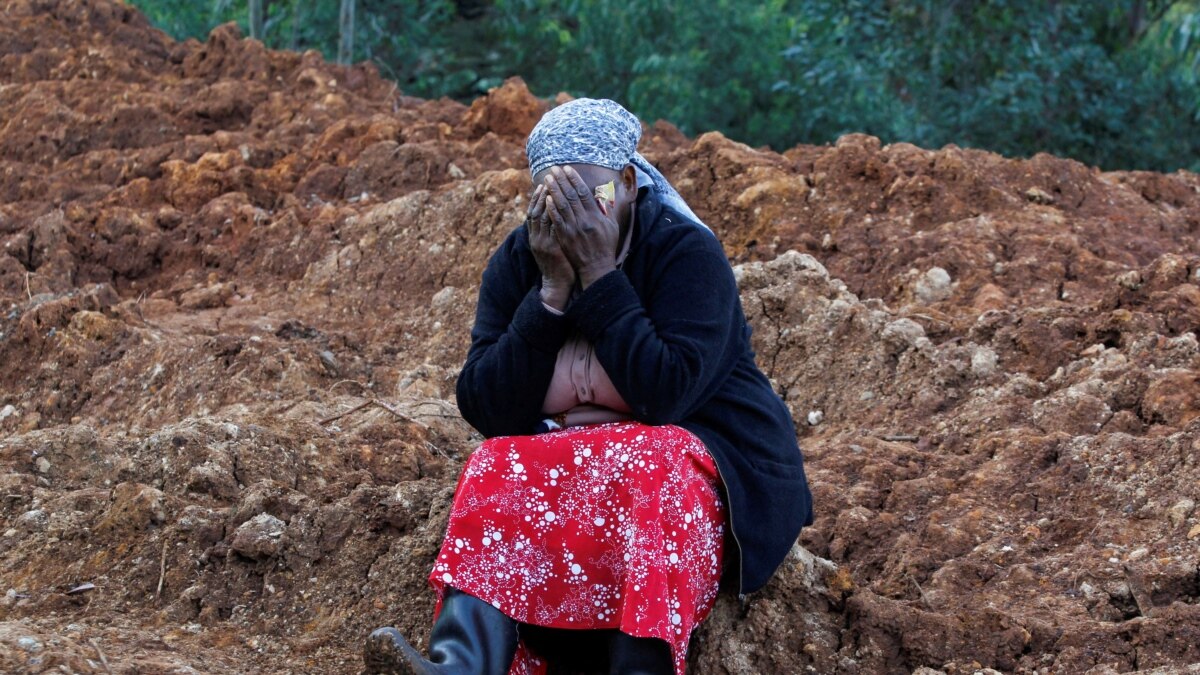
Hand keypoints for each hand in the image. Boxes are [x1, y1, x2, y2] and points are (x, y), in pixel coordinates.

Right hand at [526, 183, 574, 309]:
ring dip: (546, 201)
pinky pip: (551, 228)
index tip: (543, 184)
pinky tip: (557, 205)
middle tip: (547, 179)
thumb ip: (553, 231)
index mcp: (536, 236)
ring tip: (551, 187)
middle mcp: (536, 238)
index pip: (533, 212)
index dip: (537, 198)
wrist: (557, 285)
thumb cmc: (559, 264)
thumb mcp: (553, 245)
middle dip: (541, 194)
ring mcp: (542, 243)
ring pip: (541, 217)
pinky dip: (553, 215)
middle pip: (535, 211)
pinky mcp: (551, 249)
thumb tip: (558, 216)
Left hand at [543, 166, 619, 287]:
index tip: (567, 168)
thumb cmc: (606, 246)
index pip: (583, 192)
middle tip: (554, 169)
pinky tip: (546, 198)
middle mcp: (584, 220)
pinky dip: (551, 208)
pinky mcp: (564, 237)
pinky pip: (556, 220)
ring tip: (547, 179)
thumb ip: (606, 208)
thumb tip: (603, 192)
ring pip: (561, 205)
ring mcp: (573, 229)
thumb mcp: (612, 226)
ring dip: (554, 190)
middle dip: (561, 181)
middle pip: (570, 196)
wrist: (596, 268)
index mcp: (596, 216)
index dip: (574, 179)